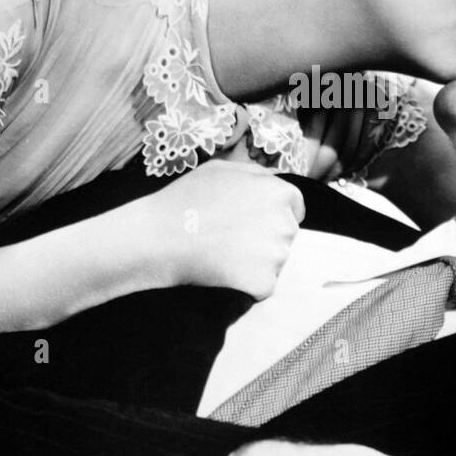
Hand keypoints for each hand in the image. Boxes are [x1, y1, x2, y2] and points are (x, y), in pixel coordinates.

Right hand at [139, 160, 304, 299]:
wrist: (161, 237)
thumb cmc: (186, 199)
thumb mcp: (221, 170)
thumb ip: (255, 174)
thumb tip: (274, 179)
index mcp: (278, 193)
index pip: (295, 207)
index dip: (273, 214)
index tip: (252, 222)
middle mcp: (285, 223)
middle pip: (285, 235)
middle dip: (265, 237)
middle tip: (230, 238)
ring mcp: (276, 256)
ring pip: (274, 261)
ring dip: (255, 261)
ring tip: (222, 254)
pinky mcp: (264, 283)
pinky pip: (262, 285)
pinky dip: (246, 284)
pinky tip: (222, 272)